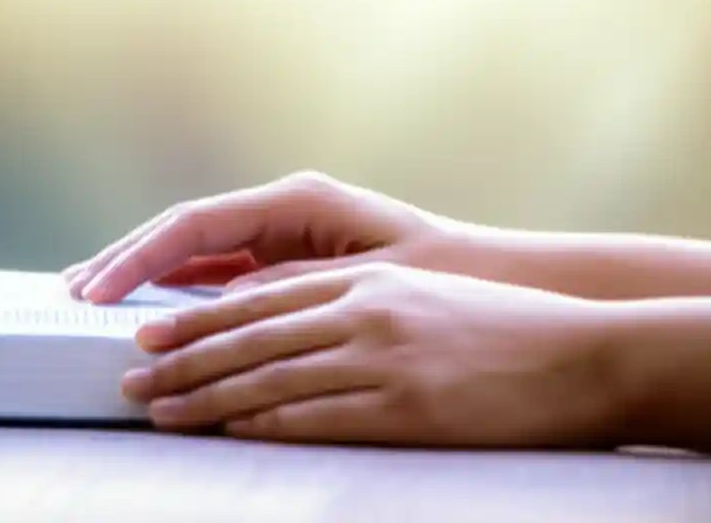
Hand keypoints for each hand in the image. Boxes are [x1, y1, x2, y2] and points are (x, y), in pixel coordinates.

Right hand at [64, 171, 452, 302]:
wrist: (488, 278)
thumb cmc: (438, 272)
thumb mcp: (360, 278)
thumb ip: (284, 285)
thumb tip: (213, 304)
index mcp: (296, 200)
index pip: (196, 224)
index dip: (140, 256)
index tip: (98, 289)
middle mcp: (280, 208)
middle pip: (182, 231)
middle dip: (125, 259)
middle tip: (73, 292)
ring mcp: (279, 232)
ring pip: (193, 249)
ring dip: (142, 272)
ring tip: (89, 294)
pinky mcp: (284, 257)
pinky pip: (216, 271)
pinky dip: (177, 288)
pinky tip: (145, 305)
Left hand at [120, 263, 620, 447]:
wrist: (580, 354)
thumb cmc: (499, 324)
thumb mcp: (417, 292)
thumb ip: (348, 300)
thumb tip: (276, 320)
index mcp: (364, 281)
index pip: (258, 298)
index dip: (196, 316)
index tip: (149, 332)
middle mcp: (363, 312)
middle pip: (249, 337)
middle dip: (182, 359)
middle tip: (130, 377)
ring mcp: (382, 359)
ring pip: (269, 378)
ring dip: (205, 397)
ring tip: (159, 410)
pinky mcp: (405, 408)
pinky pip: (315, 418)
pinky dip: (263, 424)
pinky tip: (226, 430)